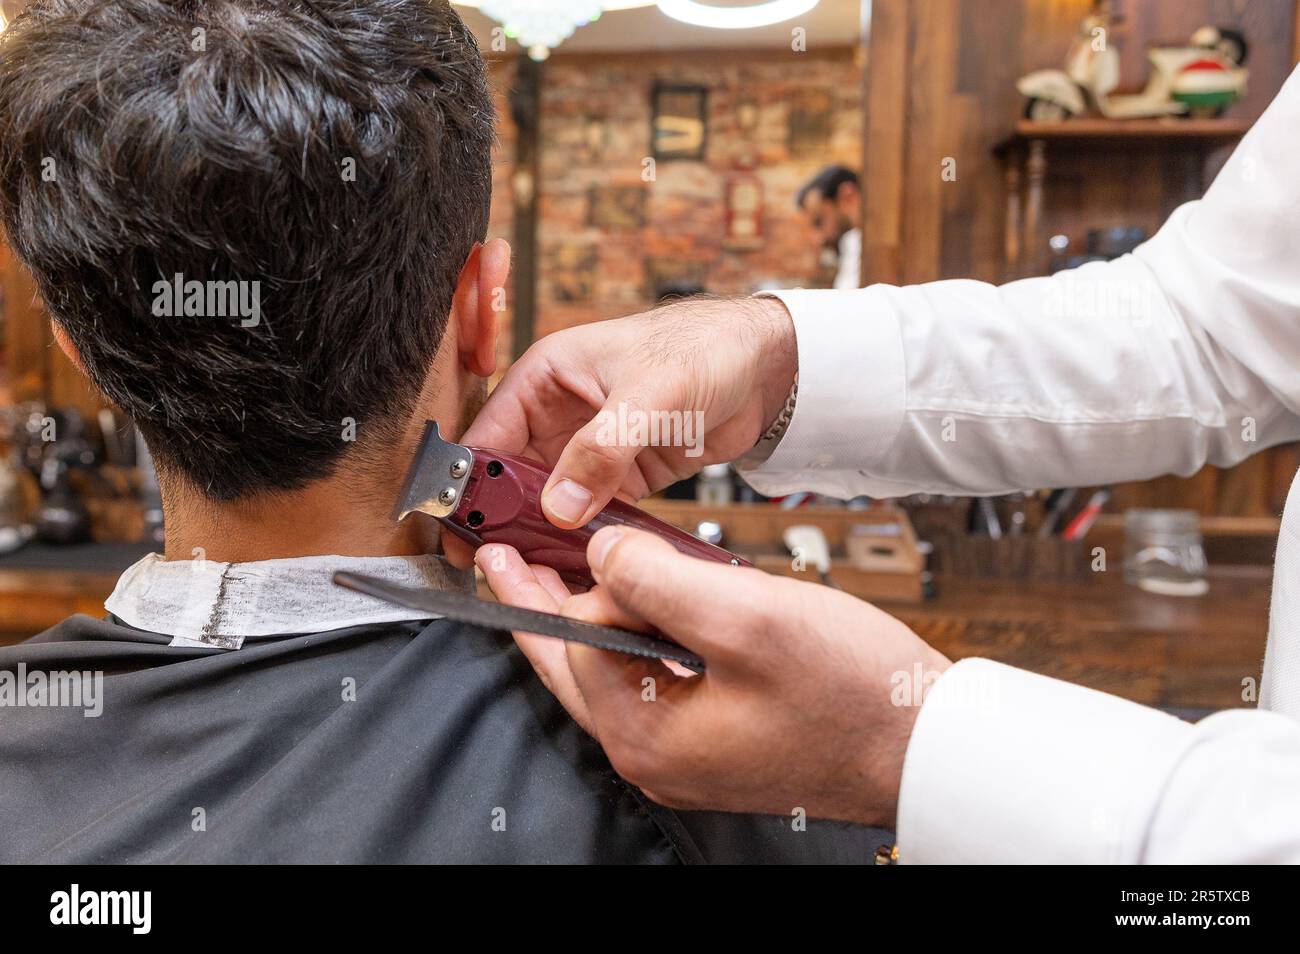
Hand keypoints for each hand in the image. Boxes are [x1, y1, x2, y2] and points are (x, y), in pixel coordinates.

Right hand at [459, 296, 796, 534]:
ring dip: (541, 533)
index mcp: (546, 376)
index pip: (488, 434)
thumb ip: (602, 448)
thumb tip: (560, 504)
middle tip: (495, 560)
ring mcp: (588, 448)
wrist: (764, 367)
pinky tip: (575, 563)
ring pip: (547, 500)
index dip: (468, 481)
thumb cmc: (704, 349)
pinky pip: (589, 513)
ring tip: (532, 570)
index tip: (461, 525)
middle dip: (502, 517)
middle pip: (511, 475)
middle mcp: (558, 414)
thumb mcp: (649, 394)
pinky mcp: (620, 475)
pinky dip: (582, 538)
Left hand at [478, 526, 951, 828]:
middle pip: (578, 665)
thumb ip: (655, 578)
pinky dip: (650, 637)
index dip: (566, 584)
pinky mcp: (713, 743)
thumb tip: (602, 551)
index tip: (523, 548)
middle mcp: (653, 754)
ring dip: (607, 615)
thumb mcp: (745, 615)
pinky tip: (658, 603)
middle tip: (511, 562)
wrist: (922, 743)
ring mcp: (683, 754)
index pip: (576, 641)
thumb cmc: (851, 693)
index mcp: (644, 732)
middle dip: (550, 604)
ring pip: (619, 670)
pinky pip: (657, 682)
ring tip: (592, 568)